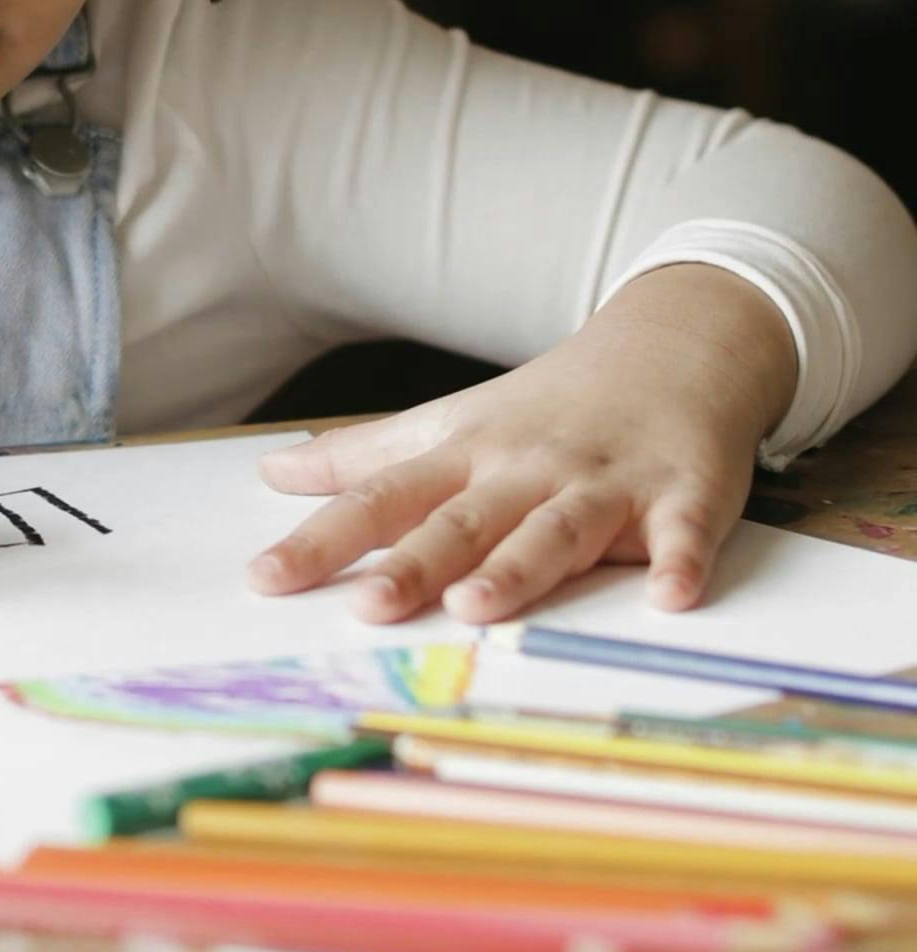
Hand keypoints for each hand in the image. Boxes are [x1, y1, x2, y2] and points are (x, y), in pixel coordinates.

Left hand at [247, 266, 799, 626]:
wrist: (675, 344)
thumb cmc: (552, 405)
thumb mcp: (452, 422)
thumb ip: (365, 459)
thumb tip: (273, 472)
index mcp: (467, 456)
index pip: (382, 499)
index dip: (323, 539)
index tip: (266, 578)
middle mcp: (527, 470)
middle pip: (462, 521)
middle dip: (414, 563)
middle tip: (368, 605)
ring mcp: (606, 483)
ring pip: (556, 529)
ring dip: (518, 568)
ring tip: (477, 607)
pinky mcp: (685, 494)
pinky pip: (683, 533)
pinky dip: (680, 561)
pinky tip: (670, 596)